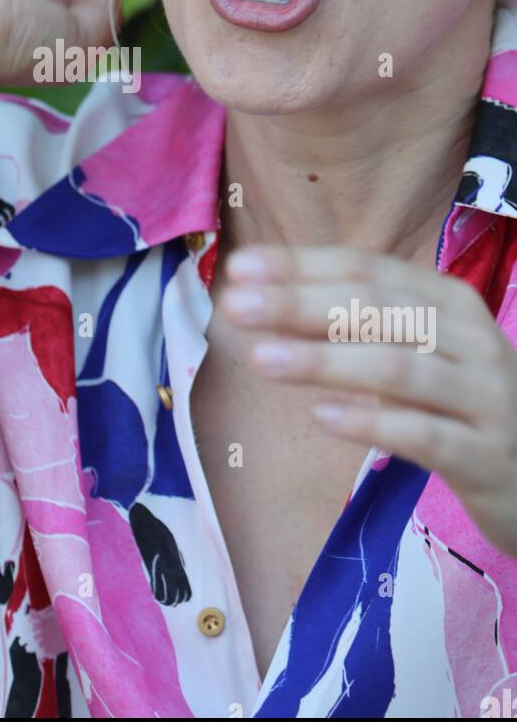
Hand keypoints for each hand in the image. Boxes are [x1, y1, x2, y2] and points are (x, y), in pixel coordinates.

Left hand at [219, 244, 516, 555]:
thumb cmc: (461, 403)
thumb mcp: (420, 349)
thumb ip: (359, 323)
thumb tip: (265, 297)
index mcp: (448, 301)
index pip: (366, 268)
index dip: (301, 266)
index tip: (239, 268)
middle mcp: (471, 338)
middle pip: (375, 309)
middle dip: (298, 304)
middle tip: (234, 305)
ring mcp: (484, 396)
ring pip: (396, 368)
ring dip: (324, 360)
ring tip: (263, 359)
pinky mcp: (487, 455)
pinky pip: (424, 435)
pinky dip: (371, 422)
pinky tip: (322, 418)